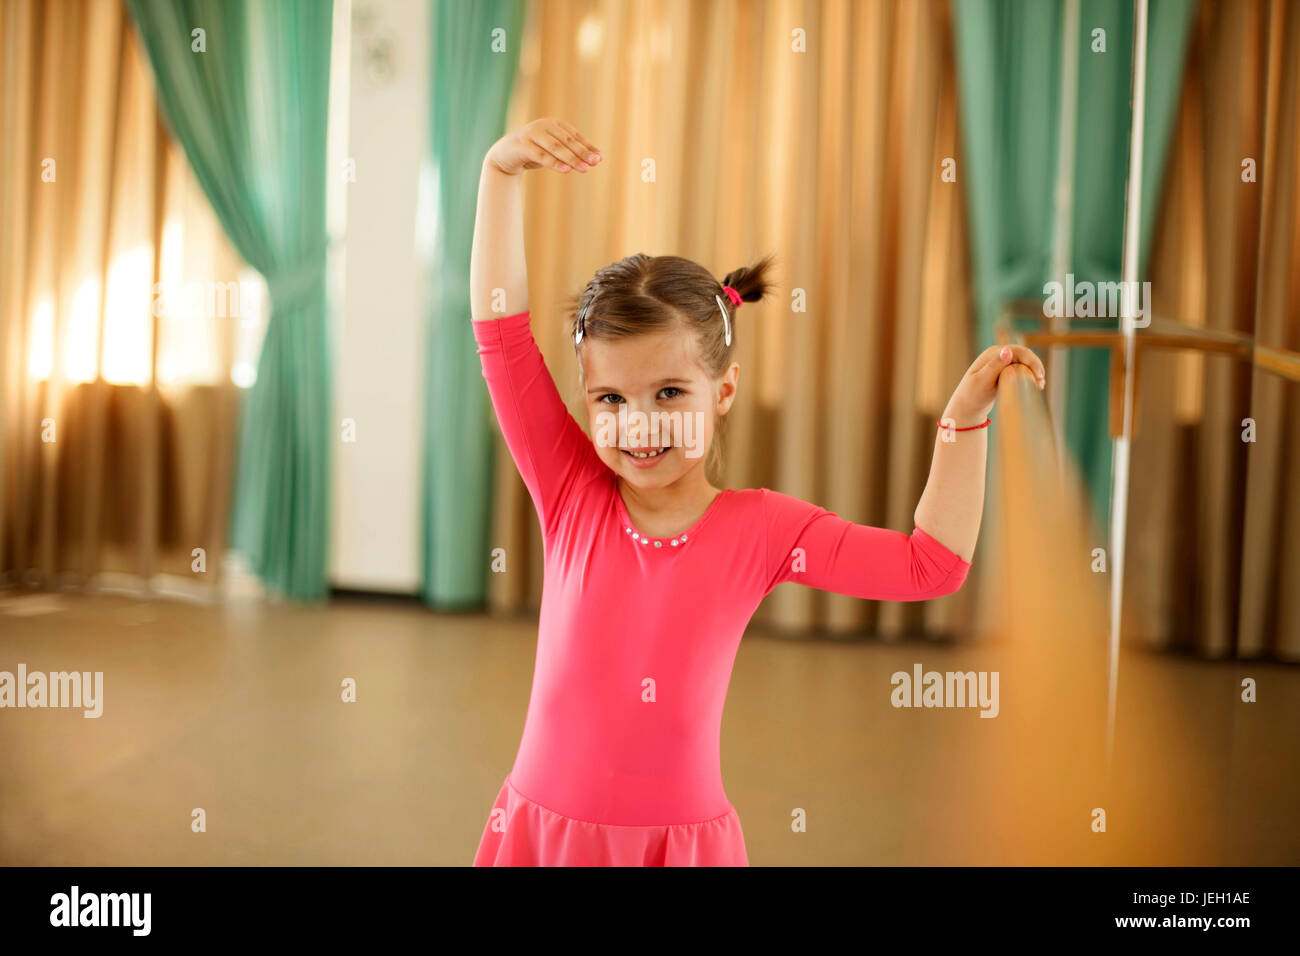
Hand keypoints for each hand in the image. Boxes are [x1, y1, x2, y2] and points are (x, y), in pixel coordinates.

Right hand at [485, 118, 601, 175]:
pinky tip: (566, 170)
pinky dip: (554, 163)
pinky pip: (541, 156)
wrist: (505, 155)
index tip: (599, 158)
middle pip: (567, 141)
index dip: (587, 147)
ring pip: (555, 148)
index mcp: (554, 124)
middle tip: (595, 163)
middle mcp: (544, 125)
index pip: (574, 136)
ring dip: (571, 159)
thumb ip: (571, 152)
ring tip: (585, 169)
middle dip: (582, 153)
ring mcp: (532, 134)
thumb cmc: (534, 152)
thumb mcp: (554, 151)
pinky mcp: (523, 145)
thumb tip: (597, 158)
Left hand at [943, 344, 1045, 425]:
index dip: (1031, 361)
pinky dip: (1029, 377)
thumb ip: (994, 366)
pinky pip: (1021, 371)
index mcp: (992, 353)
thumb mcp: (982, 381)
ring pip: (1024, 363)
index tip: (1039, 376)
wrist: (966, 408)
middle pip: (1024, 356)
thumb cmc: (971, 396)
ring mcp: (1001, 364)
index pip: (1018, 351)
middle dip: (1035, 367)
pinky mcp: (1004, 373)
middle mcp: (998, 355)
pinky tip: (1035, 385)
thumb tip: (1007, 351)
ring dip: (1034, 372)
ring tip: (1040, 385)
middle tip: (1041, 383)